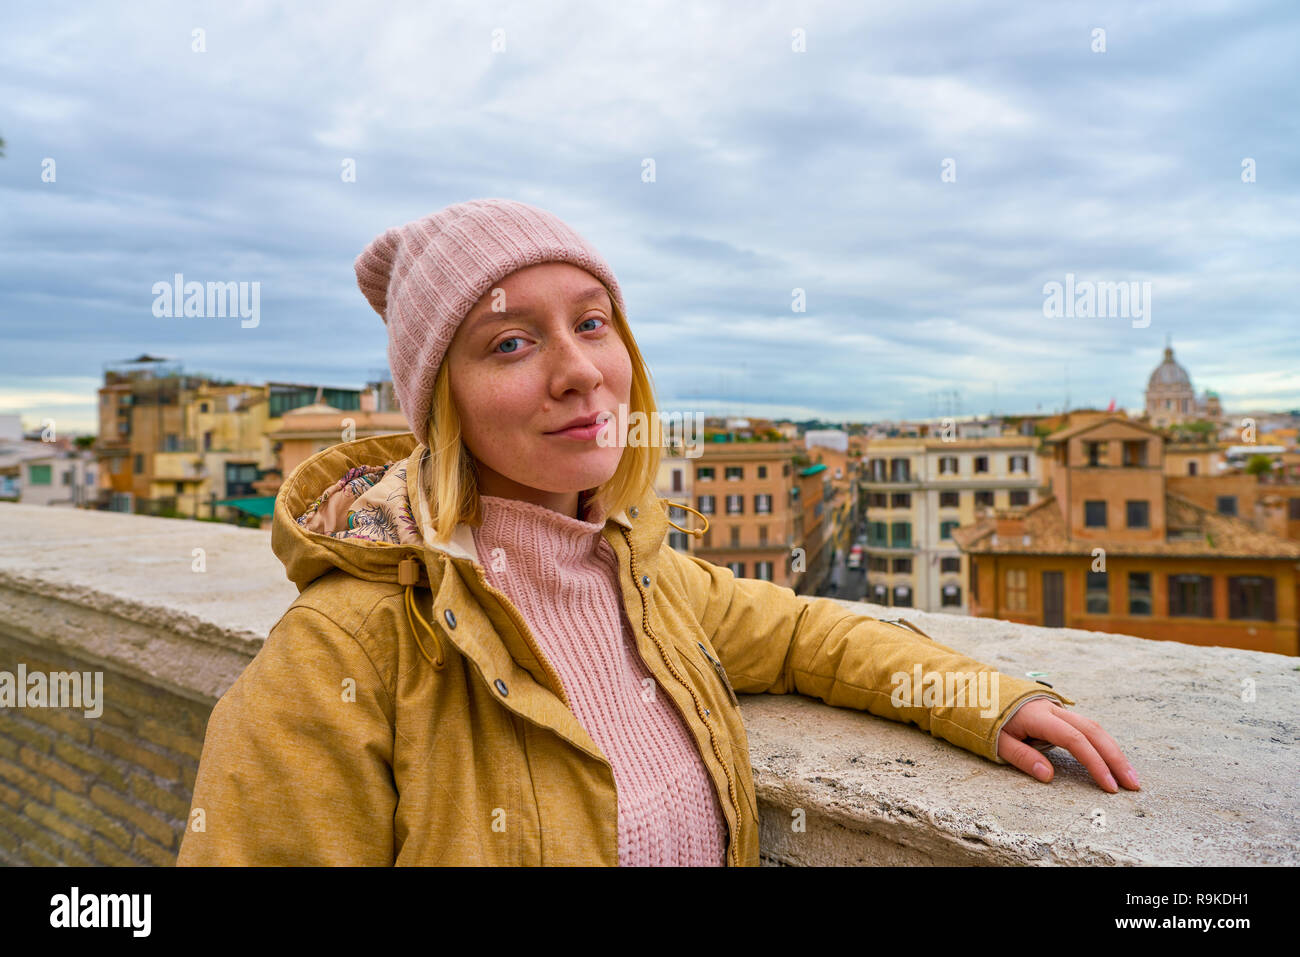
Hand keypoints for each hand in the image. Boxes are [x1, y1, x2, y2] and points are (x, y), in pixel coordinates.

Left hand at [997, 698, 1139, 792]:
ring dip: (1114, 752)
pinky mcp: (1061, 714)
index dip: (1094, 763)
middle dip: (1116, 758)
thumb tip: (1048, 776)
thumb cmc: (988, 720)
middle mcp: (1054, 709)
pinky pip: (1088, 728)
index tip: (1109, 786)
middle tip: (1133, 785)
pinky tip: (1114, 762)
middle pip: (1094, 731)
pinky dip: (1103, 745)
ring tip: (1130, 778)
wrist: (983, 693)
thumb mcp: (997, 741)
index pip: (1075, 739)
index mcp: (1038, 716)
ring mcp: (1059, 709)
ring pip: (1095, 728)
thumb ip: (1022, 757)